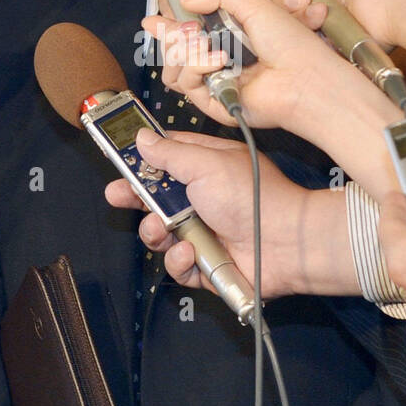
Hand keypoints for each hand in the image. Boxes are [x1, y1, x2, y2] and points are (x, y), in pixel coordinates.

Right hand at [105, 128, 358, 297]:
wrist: (286, 243)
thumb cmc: (253, 197)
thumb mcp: (206, 163)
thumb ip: (170, 153)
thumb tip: (142, 138)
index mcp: (205, 168)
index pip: (164, 160)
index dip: (140, 162)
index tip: (118, 162)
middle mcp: (203, 200)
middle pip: (155, 199)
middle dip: (135, 198)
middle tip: (118, 195)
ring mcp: (205, 233)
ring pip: (161, 236)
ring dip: (155, 233)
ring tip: (162, 229)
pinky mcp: (207, 265)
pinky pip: (178, 267)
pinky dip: (180, 262)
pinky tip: (190, 253)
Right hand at [143, 0, 344, 130]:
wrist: (304, 77)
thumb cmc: (291, 43)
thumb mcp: (254, 3)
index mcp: (230, 35)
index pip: (187, 31)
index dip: (169, 23)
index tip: (155, 17)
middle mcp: (220, 58)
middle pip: (174, 49)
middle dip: (172, 34)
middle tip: (186, 27)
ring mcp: (216, 80)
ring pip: (173, 67)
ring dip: (183, 50)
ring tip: (203, 41)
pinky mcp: (214, 101)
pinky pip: (185, 84)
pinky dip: (195, 68)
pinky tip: (217, 60)